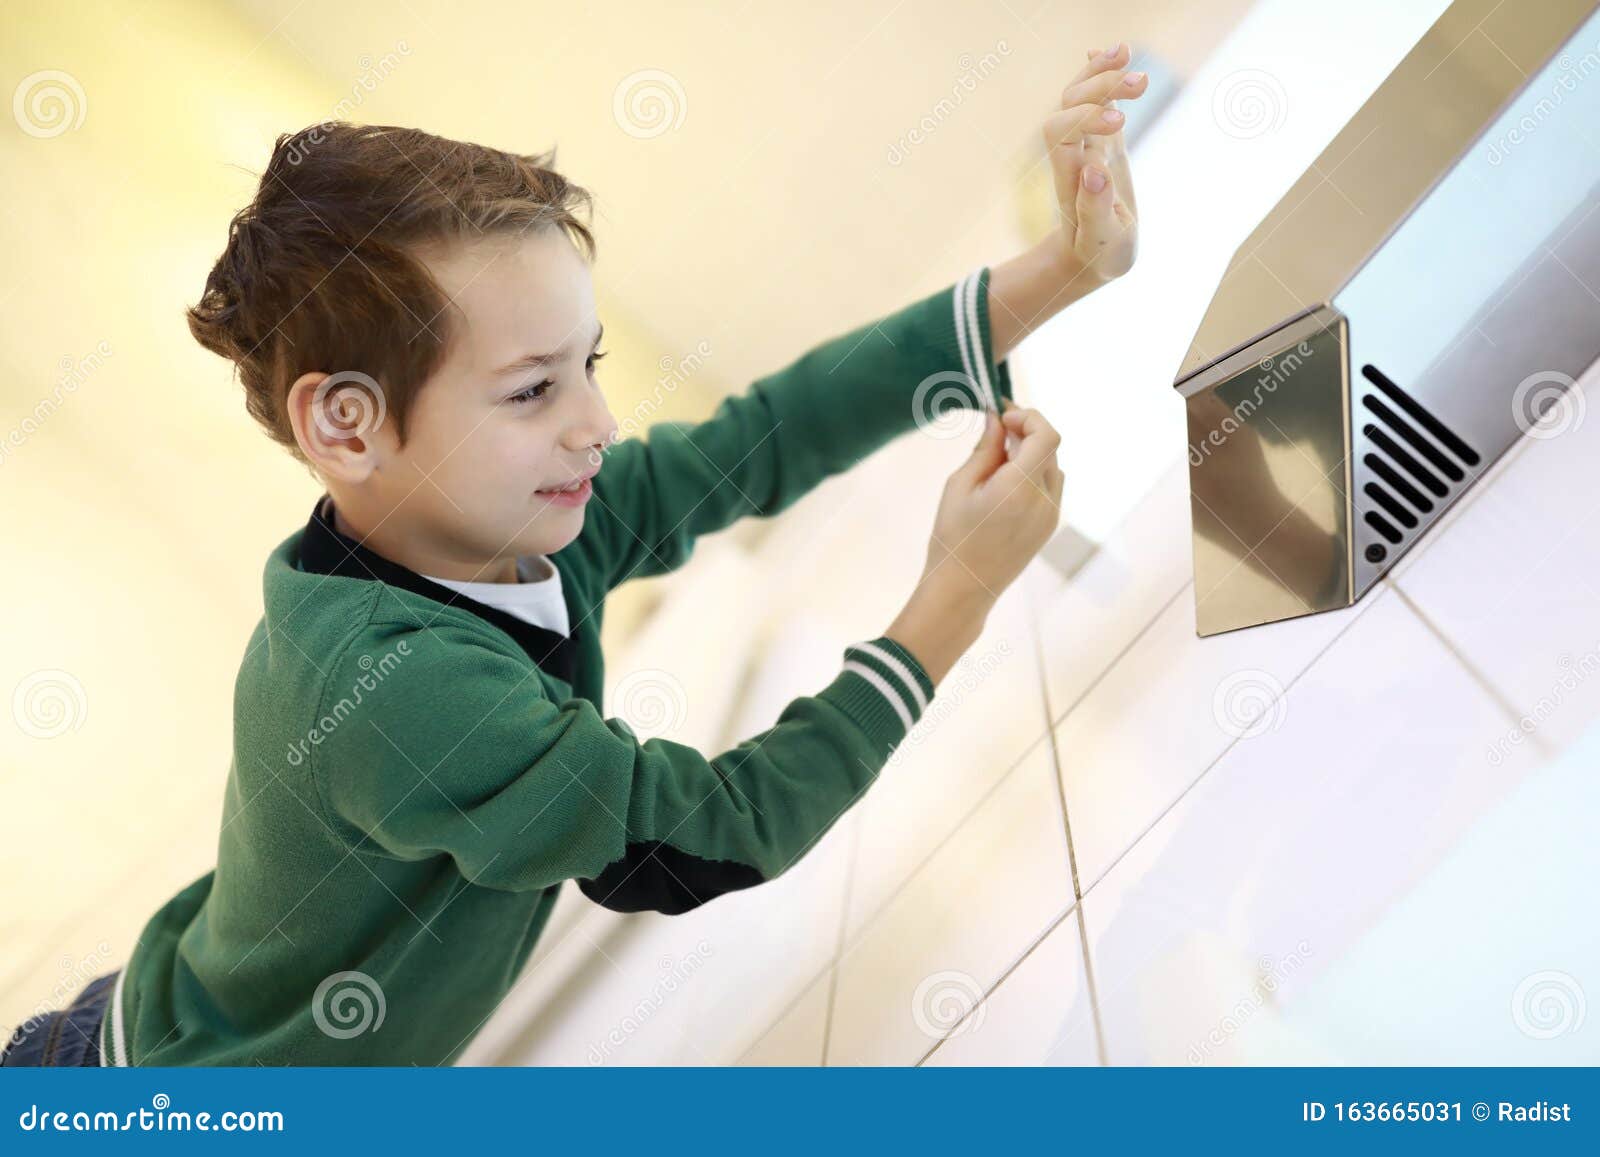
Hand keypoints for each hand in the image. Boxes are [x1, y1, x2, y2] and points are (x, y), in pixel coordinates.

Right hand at [920, 397, 1062, 605]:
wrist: (963, 588)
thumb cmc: (953, 537)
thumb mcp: (960, 485)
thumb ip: (985, 449)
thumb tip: (997, 419)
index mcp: (1020, 488)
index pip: (1047, 436)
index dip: (1028, 417)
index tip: (1002, 416)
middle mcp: (1044, 501)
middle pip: (1050, 448)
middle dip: (1025, 432)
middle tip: (995, 431)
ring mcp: (1051, 515)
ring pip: (1052, 466)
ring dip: (1031, 453)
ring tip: (997, 460)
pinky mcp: (1049, 526)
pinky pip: (1050, 487)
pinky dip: (1034, 473)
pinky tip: (1006, 482)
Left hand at [1043, 41, 1144, 281]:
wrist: (1091, 258)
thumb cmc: (1098, 257)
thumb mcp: (1102, 242)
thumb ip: (1094, 210)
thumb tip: (1092, 169)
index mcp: (1070, 177)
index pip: (1061, 131)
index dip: (1084, 118)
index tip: (1120, 123)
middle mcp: (1073, 155)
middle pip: (1070, 104)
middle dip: (1100, 86)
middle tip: (1141, 83)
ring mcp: (1088, 145)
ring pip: (1081, 96)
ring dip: (1102, 73)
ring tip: (1128, 53)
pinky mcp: (1104, 143)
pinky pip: (1097, 103)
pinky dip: (1103, 75)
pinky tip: (1116, 54)